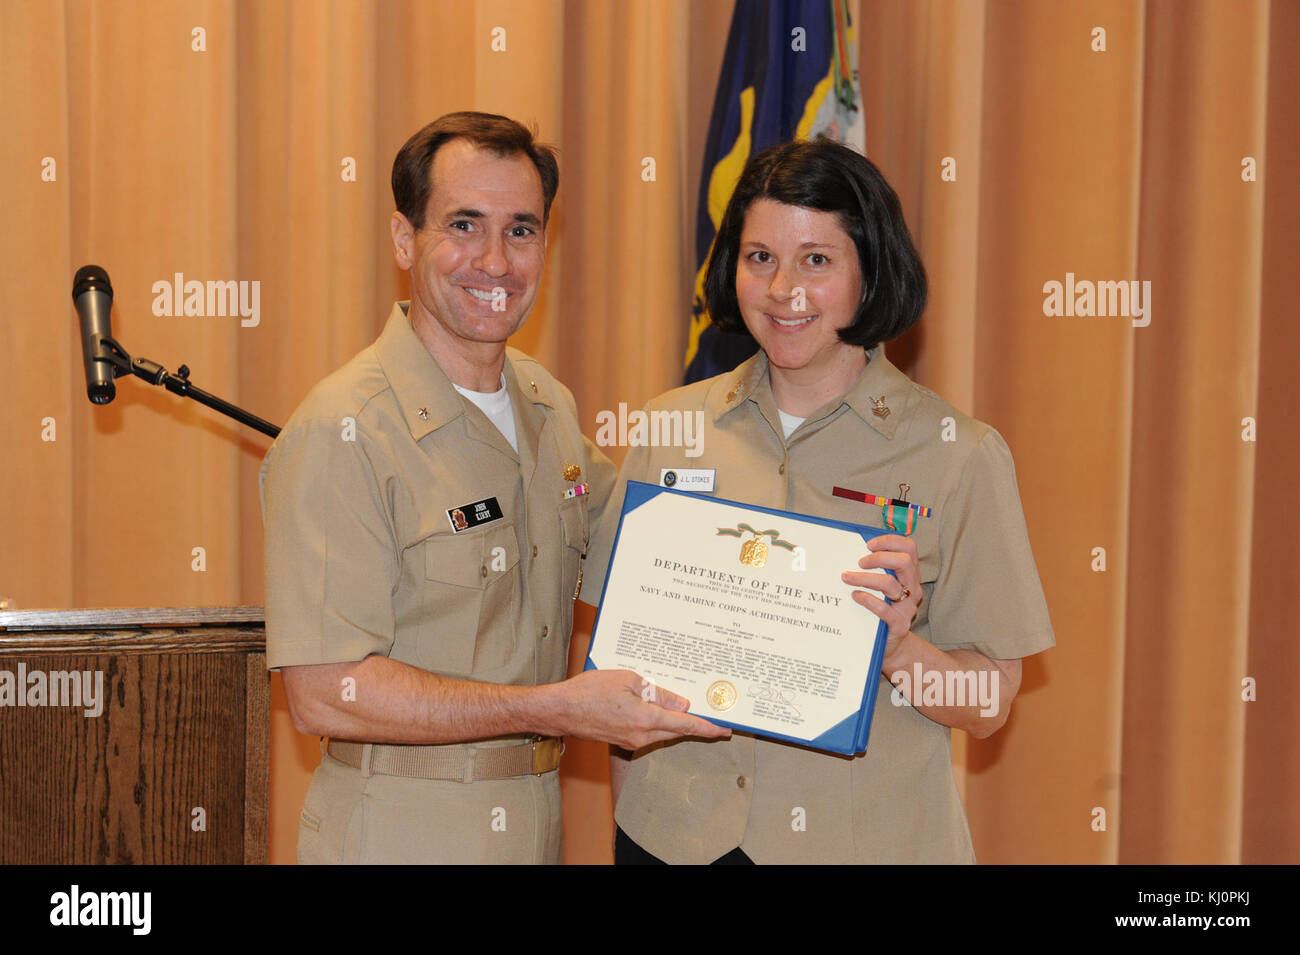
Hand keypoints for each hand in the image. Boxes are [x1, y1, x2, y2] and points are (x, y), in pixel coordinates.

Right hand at [548, 669, 731, 750]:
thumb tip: (681, 704)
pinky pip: (649, 733)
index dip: (708, 728)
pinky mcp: (623, 741)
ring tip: (686, 707)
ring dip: (676, 723)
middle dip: (696, 726)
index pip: (686, 725)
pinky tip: (659, 710)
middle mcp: (642, 736)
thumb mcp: (628, 680)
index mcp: (646, 719)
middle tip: (713, 718)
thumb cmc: (589, 691)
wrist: (560, 710)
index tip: (724, 730)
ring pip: (663, 733)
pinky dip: (659, 723)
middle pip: (677, 731)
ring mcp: (632, 741)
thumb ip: (658, 693)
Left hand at [841, 533, 922, 656]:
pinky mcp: (899, 624)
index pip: (909, 547)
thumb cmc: (883, 610)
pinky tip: (855, 596)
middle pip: (904, 562)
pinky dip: (867, 599)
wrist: (894, 645)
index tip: (868, 544)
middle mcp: (913, 588)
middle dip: (879, 558)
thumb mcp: (883, 587)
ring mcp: (907, 607)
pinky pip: (884, 609)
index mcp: (910, 574)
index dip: (889, 541)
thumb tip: (849, 551)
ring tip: (847, 578)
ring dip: (865, 578)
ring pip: (890, 584)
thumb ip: (876, 570)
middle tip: (860, 562)